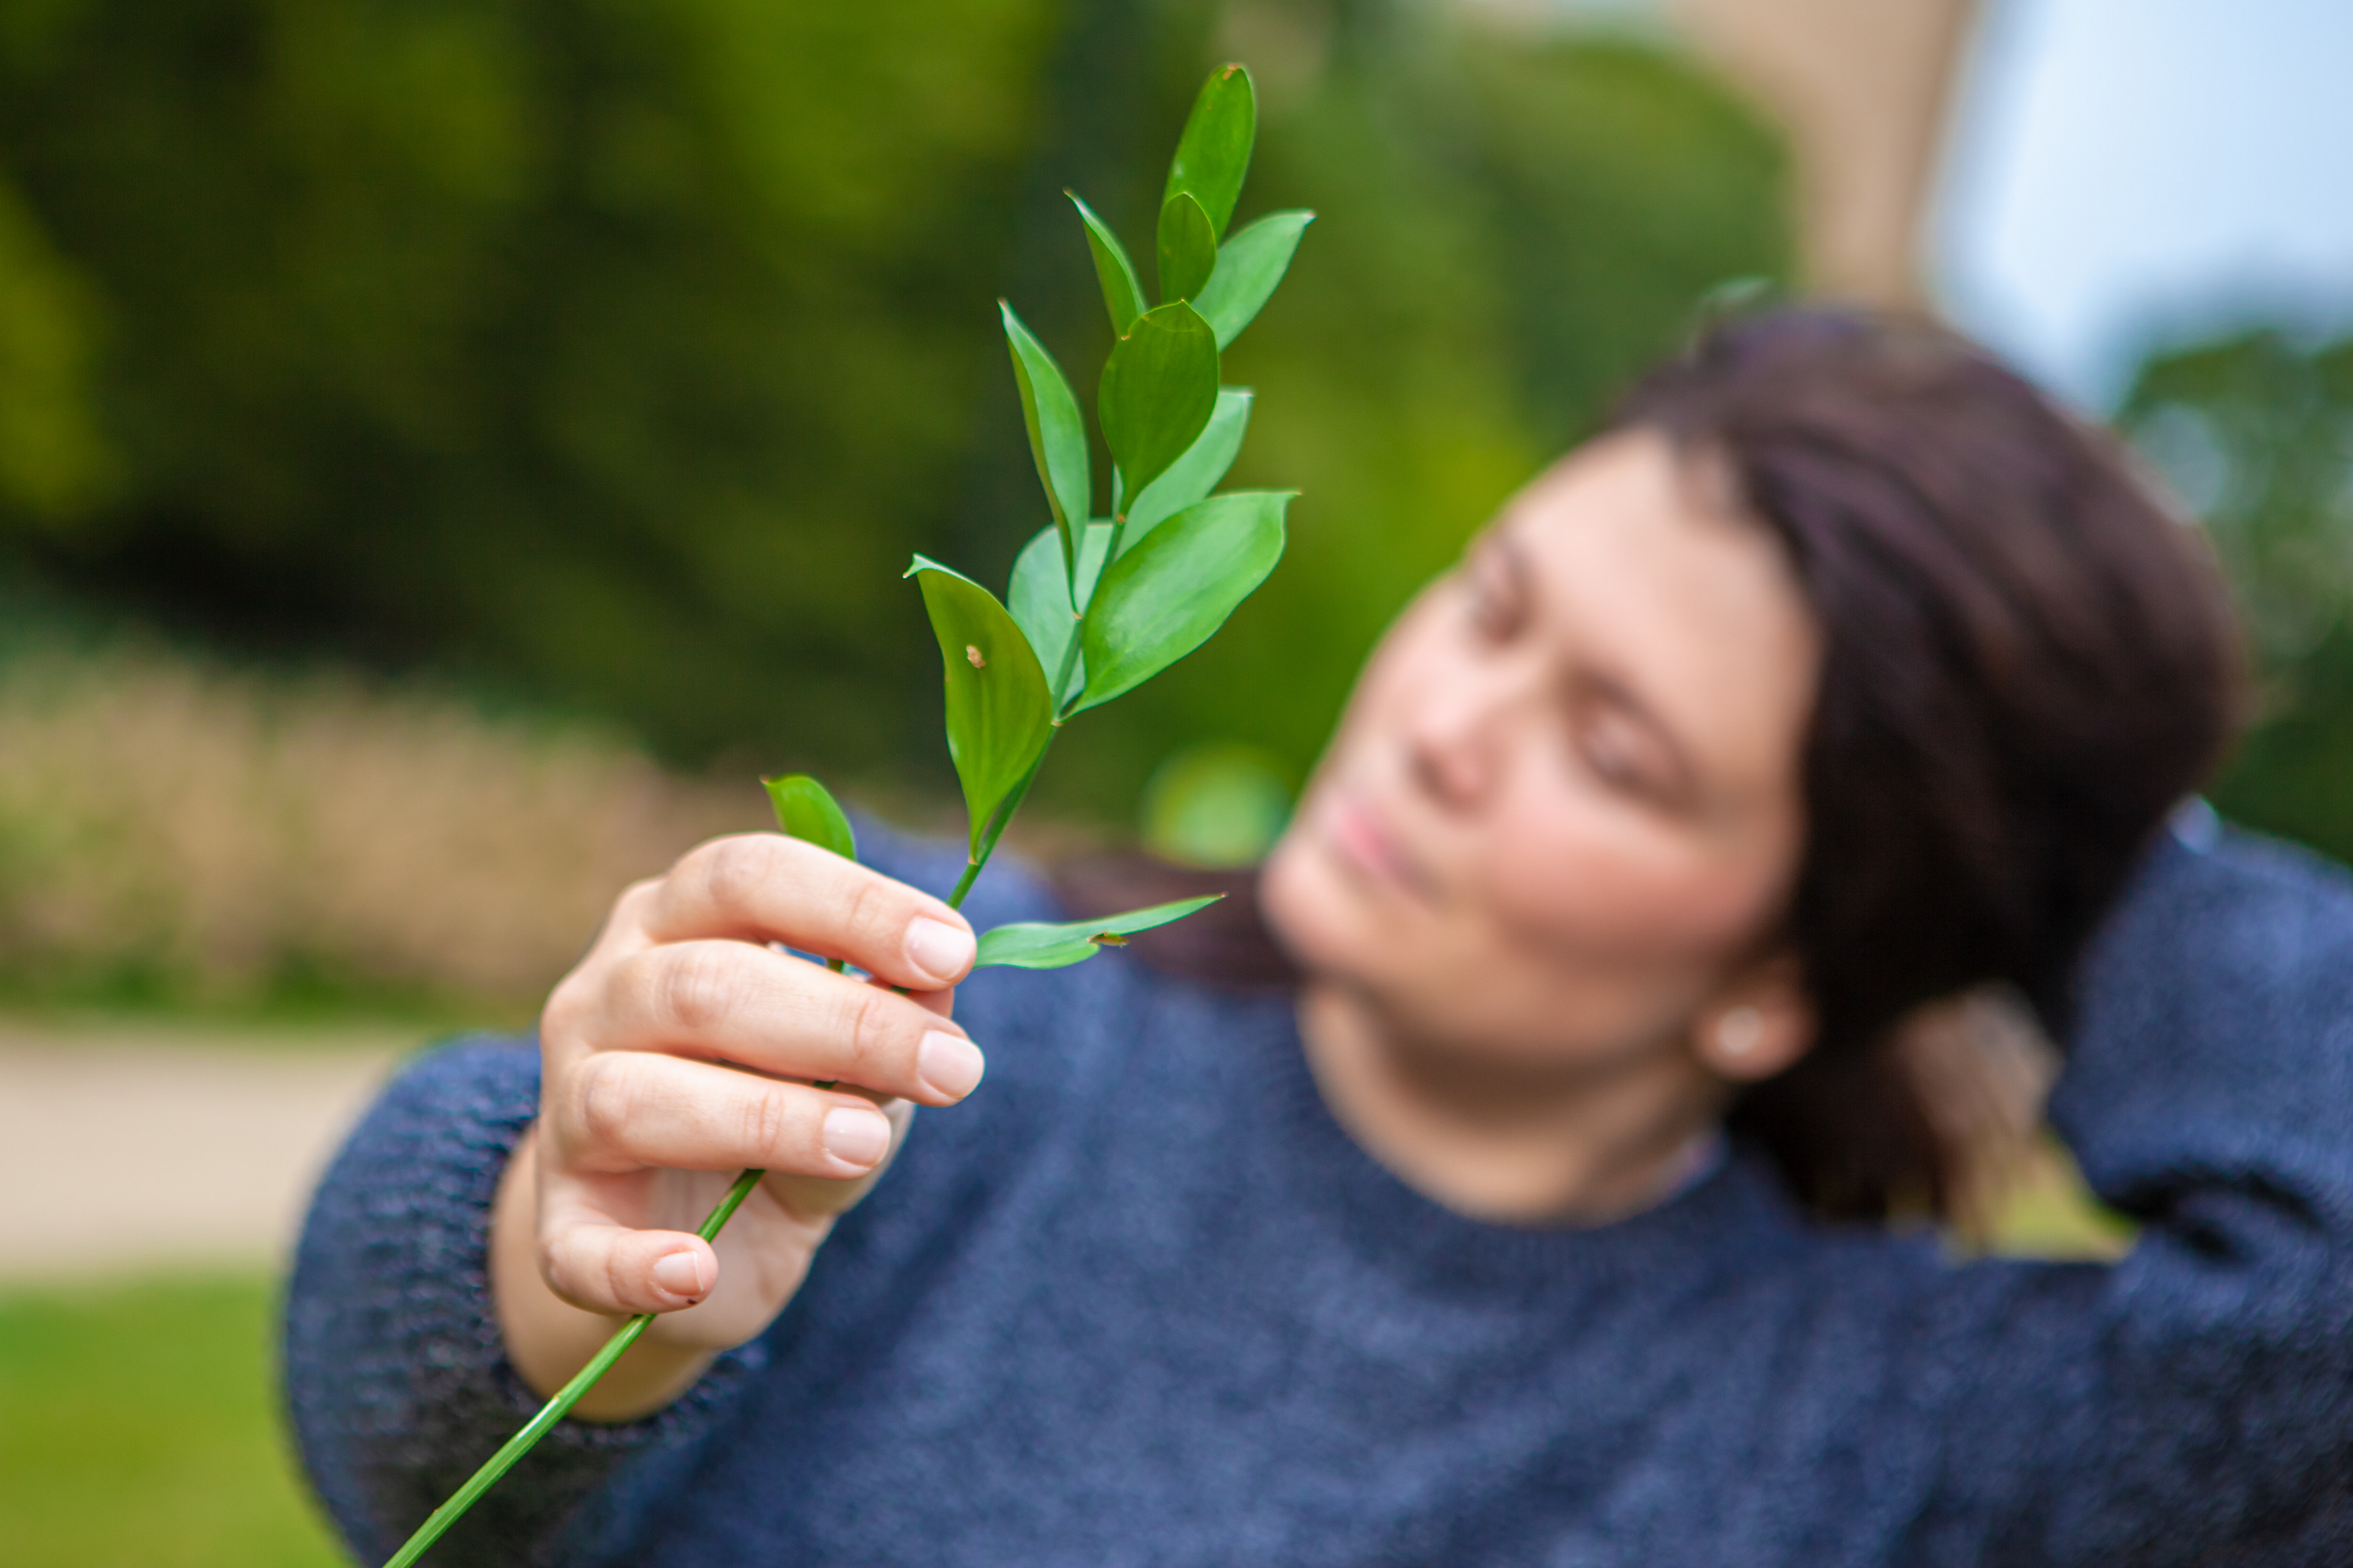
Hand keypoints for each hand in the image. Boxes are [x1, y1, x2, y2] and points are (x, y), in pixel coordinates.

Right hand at [490, 833, 981, 1418]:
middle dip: (845, 1023)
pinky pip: (577, 1247)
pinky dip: (635, 1263)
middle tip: (954, 1068)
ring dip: (765, 1119)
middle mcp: (602, 997)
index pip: (747, 876)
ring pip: (633, 1097)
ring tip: (866, 1143)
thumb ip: (891, 1019)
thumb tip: (940, 983)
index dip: (851, 907)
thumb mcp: (852, 1060)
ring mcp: (566, 1109)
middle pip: (703, 985)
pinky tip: (696, 1274)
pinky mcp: (563, 1224)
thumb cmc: (785, 1110)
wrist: (699, 1236)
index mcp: (674, 923)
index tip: (954, 952)